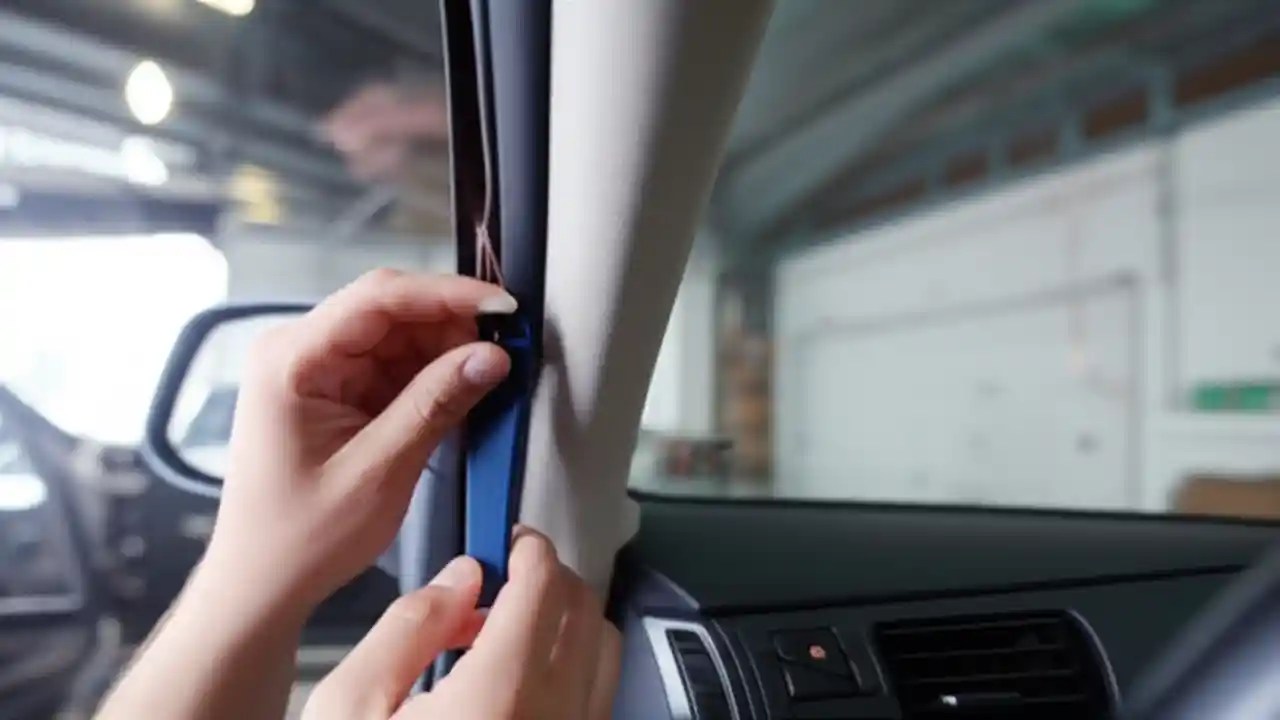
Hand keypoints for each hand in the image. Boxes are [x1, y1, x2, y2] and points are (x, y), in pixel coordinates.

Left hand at [203, 269, 516, 612]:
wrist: (262, 585)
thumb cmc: (300, 538)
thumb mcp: (378, 471)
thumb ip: (435, 405)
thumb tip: (492, 356)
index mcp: (293, 357)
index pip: (380, 297)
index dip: (448, 295)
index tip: (504, 309)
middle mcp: (301, 350)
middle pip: (393, 311)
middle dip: (454, 325)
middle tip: (510, 349)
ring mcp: (319, 370)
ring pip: (401, 337)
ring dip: (448, 352)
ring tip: (493, 376)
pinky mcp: (338, 393)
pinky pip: (396, 367)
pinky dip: (434, 378)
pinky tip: (465, 393)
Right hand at [304, 531, 621, 719]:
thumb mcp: (349, 707)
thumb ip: (409, 626)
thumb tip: (461, 578)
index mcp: (499, 693)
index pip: (547, 584)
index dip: (528, 547)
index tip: (506, 539)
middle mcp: (555, 717)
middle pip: (584, 609)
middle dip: (547, 579)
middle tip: (496, 585)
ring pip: (603, 652)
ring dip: (565, 622)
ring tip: (500, 636)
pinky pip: (598, 697)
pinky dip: (572, 666)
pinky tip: (515, 681)